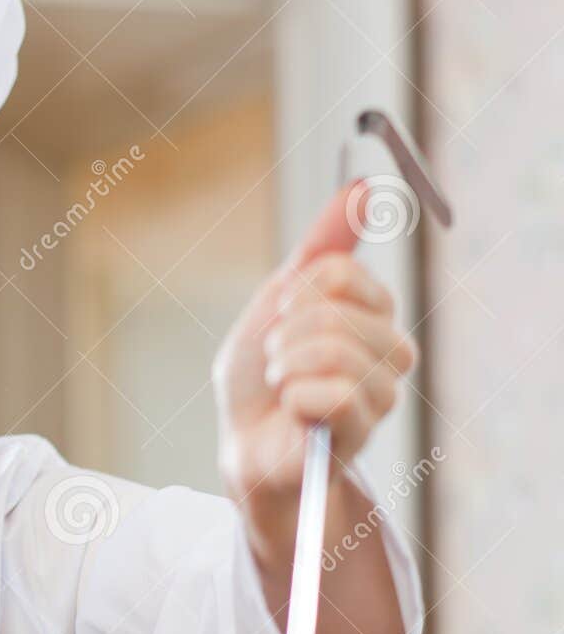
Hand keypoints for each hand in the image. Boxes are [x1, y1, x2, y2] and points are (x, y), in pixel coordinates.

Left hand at [213, 182, 418, 571]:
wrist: (244, 445)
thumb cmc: (259, 379)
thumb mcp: (277, 300)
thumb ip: (320, 248)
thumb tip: (360, 188)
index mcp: (371, 313)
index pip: (343, 273)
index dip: (299, 291)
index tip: (281, 316)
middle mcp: (389, 350)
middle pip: (339, 312)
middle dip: (288, 334)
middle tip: (277, 361)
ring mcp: (382, 393)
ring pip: (338, 353)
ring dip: (290, 367)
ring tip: (282, 386)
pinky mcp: (364, 433)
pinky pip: (336, 395)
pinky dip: (298, 398)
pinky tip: (294, 412)